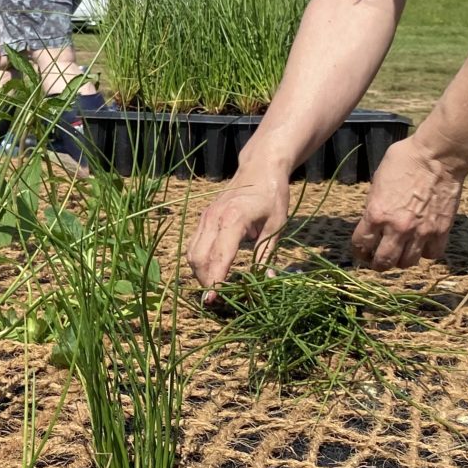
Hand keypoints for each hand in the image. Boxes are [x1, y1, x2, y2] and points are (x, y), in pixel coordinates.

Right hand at [186, 166, 291, 293]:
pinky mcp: (204, 217)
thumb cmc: (272, 196)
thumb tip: (266, 282)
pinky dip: (198, 260)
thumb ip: (267, 255)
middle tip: (217, 298)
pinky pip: (194, 244)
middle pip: (199, 258)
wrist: (260, 167)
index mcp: (234, 219)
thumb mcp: (276, 226)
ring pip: (192, 252)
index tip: (215, 300)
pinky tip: (210, 270)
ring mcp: (206, 216)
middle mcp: (214, 218)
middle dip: (205, 280)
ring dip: (199, 272)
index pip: (219, 257)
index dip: (216, 281)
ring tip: (213, 287)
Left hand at [350, 137, 465, 268]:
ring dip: (402, 260)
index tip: (362, 251)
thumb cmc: (404, 160)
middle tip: (379, 260)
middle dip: (378, 263)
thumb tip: (372, 219)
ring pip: (408, 263)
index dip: (359, 251)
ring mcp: (420, 231)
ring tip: (402, 252)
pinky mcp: (441, 230)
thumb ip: (374, 204)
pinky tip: (423, 244)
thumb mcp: (378, 181)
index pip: (361, 244)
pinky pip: (432, 254)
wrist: (437, 156)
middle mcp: (397, 228)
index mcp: (376, 213)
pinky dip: (426, 252)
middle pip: (383, 262)